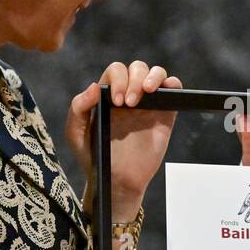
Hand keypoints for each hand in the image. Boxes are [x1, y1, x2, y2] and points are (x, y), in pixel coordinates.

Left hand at [66, 61, 181, 215]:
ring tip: (147, 93)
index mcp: (109, 95)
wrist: (117, 181)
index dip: (118, 80)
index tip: (118, 102)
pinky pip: (174, 90)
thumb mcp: (76, 134)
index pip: (116, 71)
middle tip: (130, 104)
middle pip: (137, 68)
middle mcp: (130, 95)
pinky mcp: (165, 115)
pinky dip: (172, 84)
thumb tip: (94, 87)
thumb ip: (78, 108)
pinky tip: (166, 91)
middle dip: (134, 80)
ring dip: (153, 77)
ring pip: (156, 74)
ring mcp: (149, 104)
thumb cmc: (94, 157)